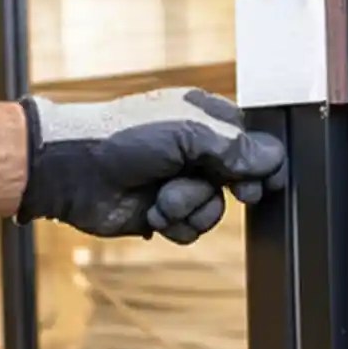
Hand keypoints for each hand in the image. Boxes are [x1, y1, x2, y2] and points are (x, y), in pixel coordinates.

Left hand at [16, 88, 286, 243]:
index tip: (264, 180)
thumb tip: (274, 158)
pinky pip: (190, 229)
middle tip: (238, 192)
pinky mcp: (163, 212)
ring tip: (164, 198)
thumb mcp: (186, 132)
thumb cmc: (124, 137)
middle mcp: (195, 151)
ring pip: (214, 210)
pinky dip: (175, 224)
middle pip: (240, 180)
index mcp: (203, 120)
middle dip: (232, 189)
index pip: (252, 142)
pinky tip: (154, 212)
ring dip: (192, 207)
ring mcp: (179, 183)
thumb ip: (234, 147)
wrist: (73, 170)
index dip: (263, 163)